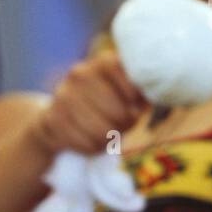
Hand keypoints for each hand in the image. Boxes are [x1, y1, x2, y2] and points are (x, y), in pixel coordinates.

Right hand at [31, 53, 146, 155]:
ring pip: (101, 131)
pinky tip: (91, 141)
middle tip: (123, 124)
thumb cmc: (103, 104)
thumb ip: (141, 91)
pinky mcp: (52, 119)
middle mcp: (80, 74)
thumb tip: (159, 95)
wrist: (57, 118)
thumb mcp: (123, 90)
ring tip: (108, 135)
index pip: (129, 81)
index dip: (137, 100)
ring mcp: (63, 96)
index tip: (136, 107)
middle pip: (118, 112)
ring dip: (109, 139)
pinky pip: (84, 144)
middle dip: (125, 124)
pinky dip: (93, 148)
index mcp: (103, 62)